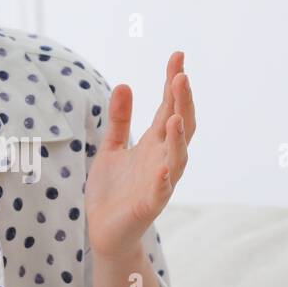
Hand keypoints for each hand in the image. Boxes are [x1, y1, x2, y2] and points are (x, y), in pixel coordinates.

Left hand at [85, 51, 194, 260]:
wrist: (105, 231)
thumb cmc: (113, 190)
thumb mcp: (111, 148)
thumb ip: (120, 119)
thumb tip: (124, 84)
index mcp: (154, 143)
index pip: (168, 106)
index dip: (173, 82)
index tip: (178, 55)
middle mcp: (162, 159)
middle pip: (180, 125)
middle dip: (181, 102)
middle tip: (181, 76)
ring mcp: (160, 182)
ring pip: (177, 157)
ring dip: (177, 137)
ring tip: (174, 116)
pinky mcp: (149, 205)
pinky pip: (160, 192)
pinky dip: (163, 180)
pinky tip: (163, 168)